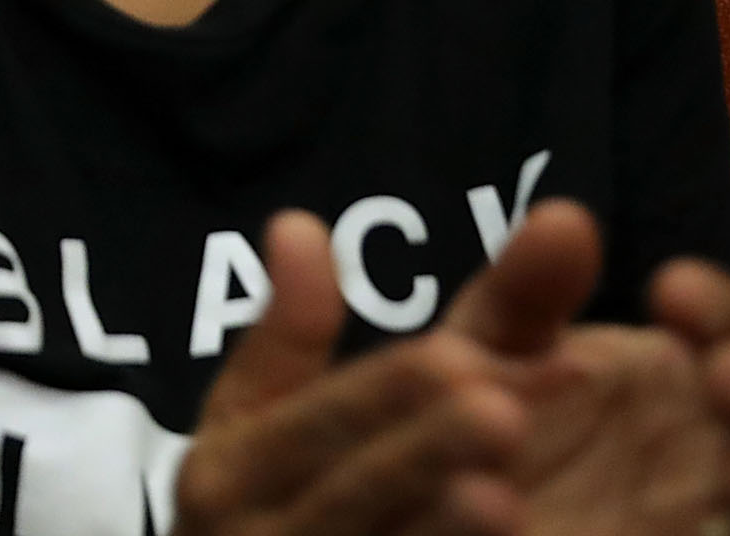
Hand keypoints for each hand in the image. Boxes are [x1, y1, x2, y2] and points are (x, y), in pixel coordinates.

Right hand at [172, 210, 533, 535]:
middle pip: (345, 496)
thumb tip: (296, 224)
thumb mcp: (266, 420)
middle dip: (420, 454)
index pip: (308, 423)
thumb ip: (292, 332)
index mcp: (225, 471)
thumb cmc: (264, 505)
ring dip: (440, 534)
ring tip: (504, 497)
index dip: (388, 392)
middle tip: (499, 411)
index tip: (467, 358)